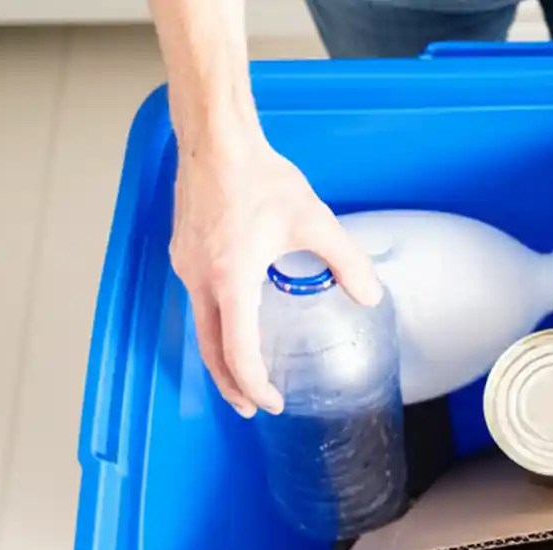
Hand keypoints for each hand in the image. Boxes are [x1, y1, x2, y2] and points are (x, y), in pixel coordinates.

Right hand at [169, 137, 382, 417]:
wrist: (215, 139)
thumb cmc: (259, 177)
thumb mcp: (315, 222)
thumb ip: (347, 263)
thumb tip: (371, 297)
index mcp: (230, 280)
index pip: (238, 353)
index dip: (256, 385)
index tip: (272, 402)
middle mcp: (199, 279)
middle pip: (210, 351)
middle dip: (232, 386)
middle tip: (251, 408)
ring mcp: (184, 265)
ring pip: (200, 327)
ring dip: (221, 356)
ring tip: (242, 373)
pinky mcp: (181, 252)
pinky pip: (196, 299)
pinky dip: (214, 324)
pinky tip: (235, 319)